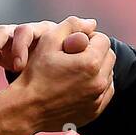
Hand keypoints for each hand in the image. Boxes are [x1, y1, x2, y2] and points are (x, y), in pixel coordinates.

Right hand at [0, 16, 114, 132]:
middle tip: (76, 55)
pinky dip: (96, 86)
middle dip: (96, 52)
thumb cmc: (35, 73)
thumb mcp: (48, 41)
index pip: (103, 40)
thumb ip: (71, 25)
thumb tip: (92, 23)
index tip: (74, 43)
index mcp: (91, 63)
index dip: (88, 38)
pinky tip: (79, 84)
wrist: (26, 107)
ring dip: (97, 69)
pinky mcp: (94, 111)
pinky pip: (105, 93)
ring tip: (76, 70)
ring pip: (108, 75)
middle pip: (109, 57)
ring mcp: (98, 99)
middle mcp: (99, 82)